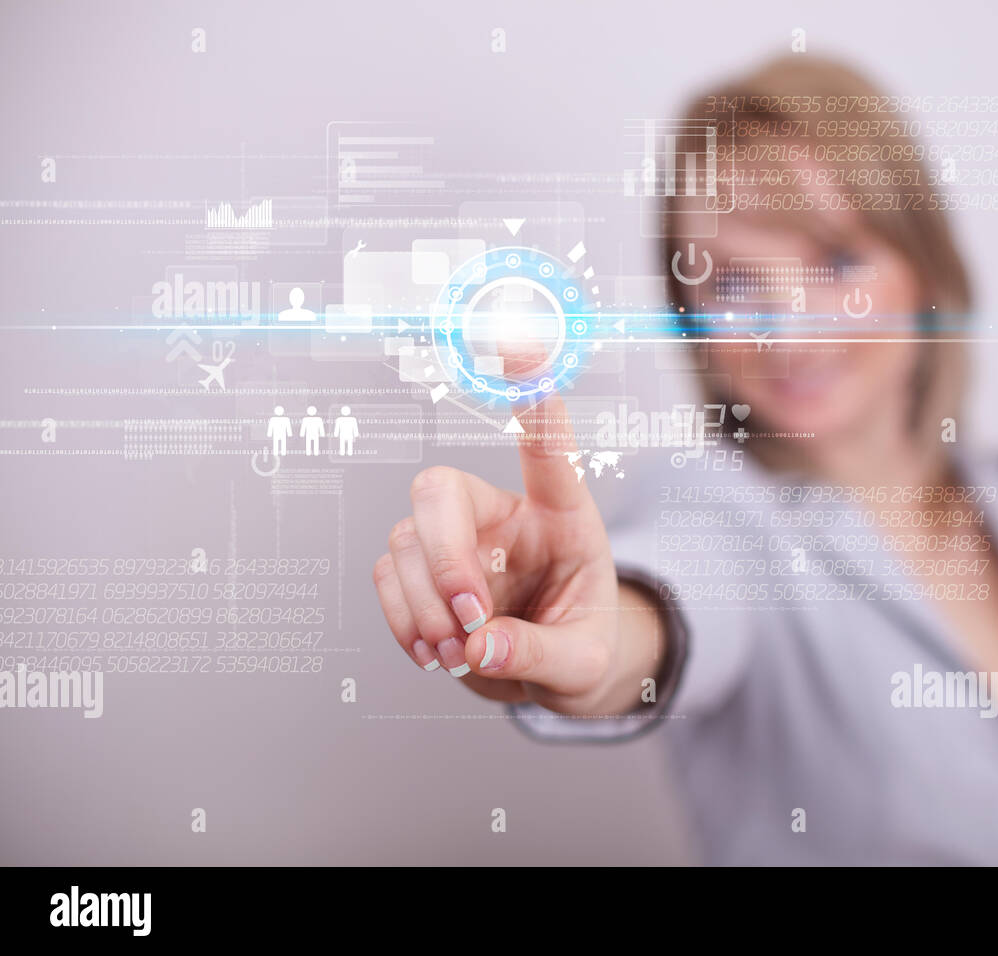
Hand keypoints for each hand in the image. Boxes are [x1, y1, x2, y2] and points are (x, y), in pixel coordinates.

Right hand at [373, 396, 662, 714]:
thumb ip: (537, 652)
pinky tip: (434, 652)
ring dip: (424, 605)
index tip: (518, 345)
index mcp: (561, 517)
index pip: (547, 450)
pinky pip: (387, 577)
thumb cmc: (580, 649)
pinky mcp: (423, 573)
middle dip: (444, 557)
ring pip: (406, 540)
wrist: (552, 680)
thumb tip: (478, 645)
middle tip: (470, 619)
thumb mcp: (582, 662)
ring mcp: (458, 541)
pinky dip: (403, 619)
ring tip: (458, 654)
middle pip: (442, 490)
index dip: (533, 401)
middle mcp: (503, 515)